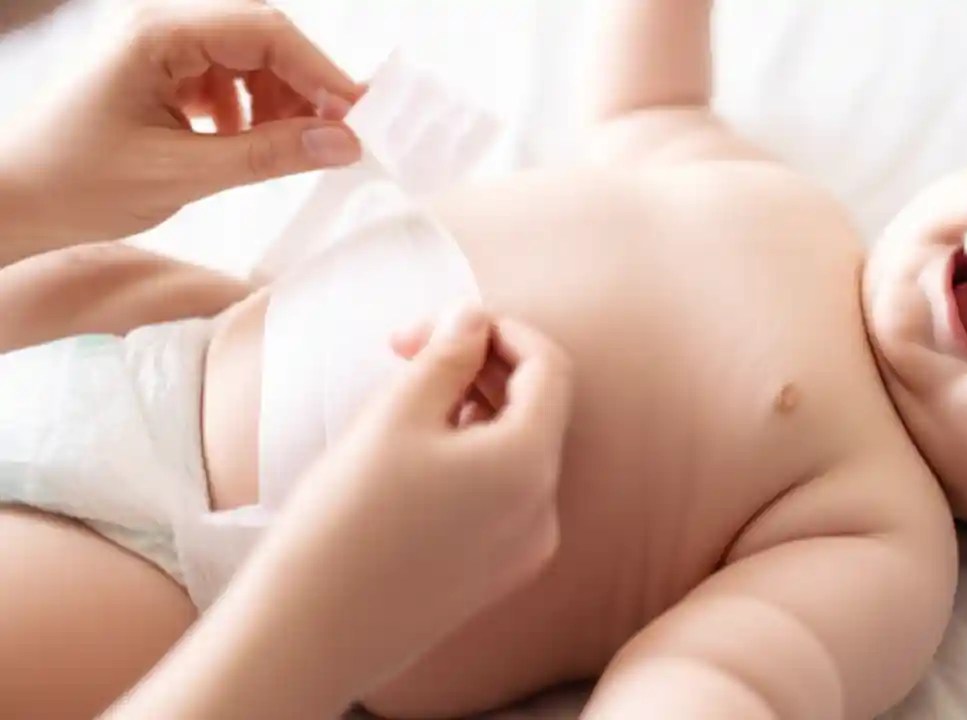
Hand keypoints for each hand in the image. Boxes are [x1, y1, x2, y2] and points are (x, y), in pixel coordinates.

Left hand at [0, 0, 362, 250]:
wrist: (12, 201)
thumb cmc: (75, 184)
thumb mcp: (183, 174)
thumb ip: (269, 156)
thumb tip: (343, 143)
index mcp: (157, 34)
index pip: (265, 32)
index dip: (321, 73)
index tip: (358, 118)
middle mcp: (159, 25)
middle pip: (262, 38)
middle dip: (304, 87)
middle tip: (335, 137)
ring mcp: (159, 45)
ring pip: (249, 57)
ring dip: (280, 100)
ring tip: (286, 148)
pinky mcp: (159, 70)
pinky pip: (226, 75)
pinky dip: (249, 110)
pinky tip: (243, 144)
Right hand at [249, 306, 573, 692]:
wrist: (310, 631)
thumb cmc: (346, 518)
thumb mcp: (396, 416)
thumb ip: (447, 355)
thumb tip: (474, 317)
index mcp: (529, 463)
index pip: (549, 367)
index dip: (502, 330)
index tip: (444, 323)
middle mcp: (544, 507)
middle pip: (537, 407)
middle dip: (481, 366)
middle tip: (408, 349)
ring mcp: (526, 546)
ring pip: (518, 450)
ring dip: (476, 408)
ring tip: (408, 399)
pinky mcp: (499, 573)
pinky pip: (505, 494)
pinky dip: (475, 456)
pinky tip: (420, 451)